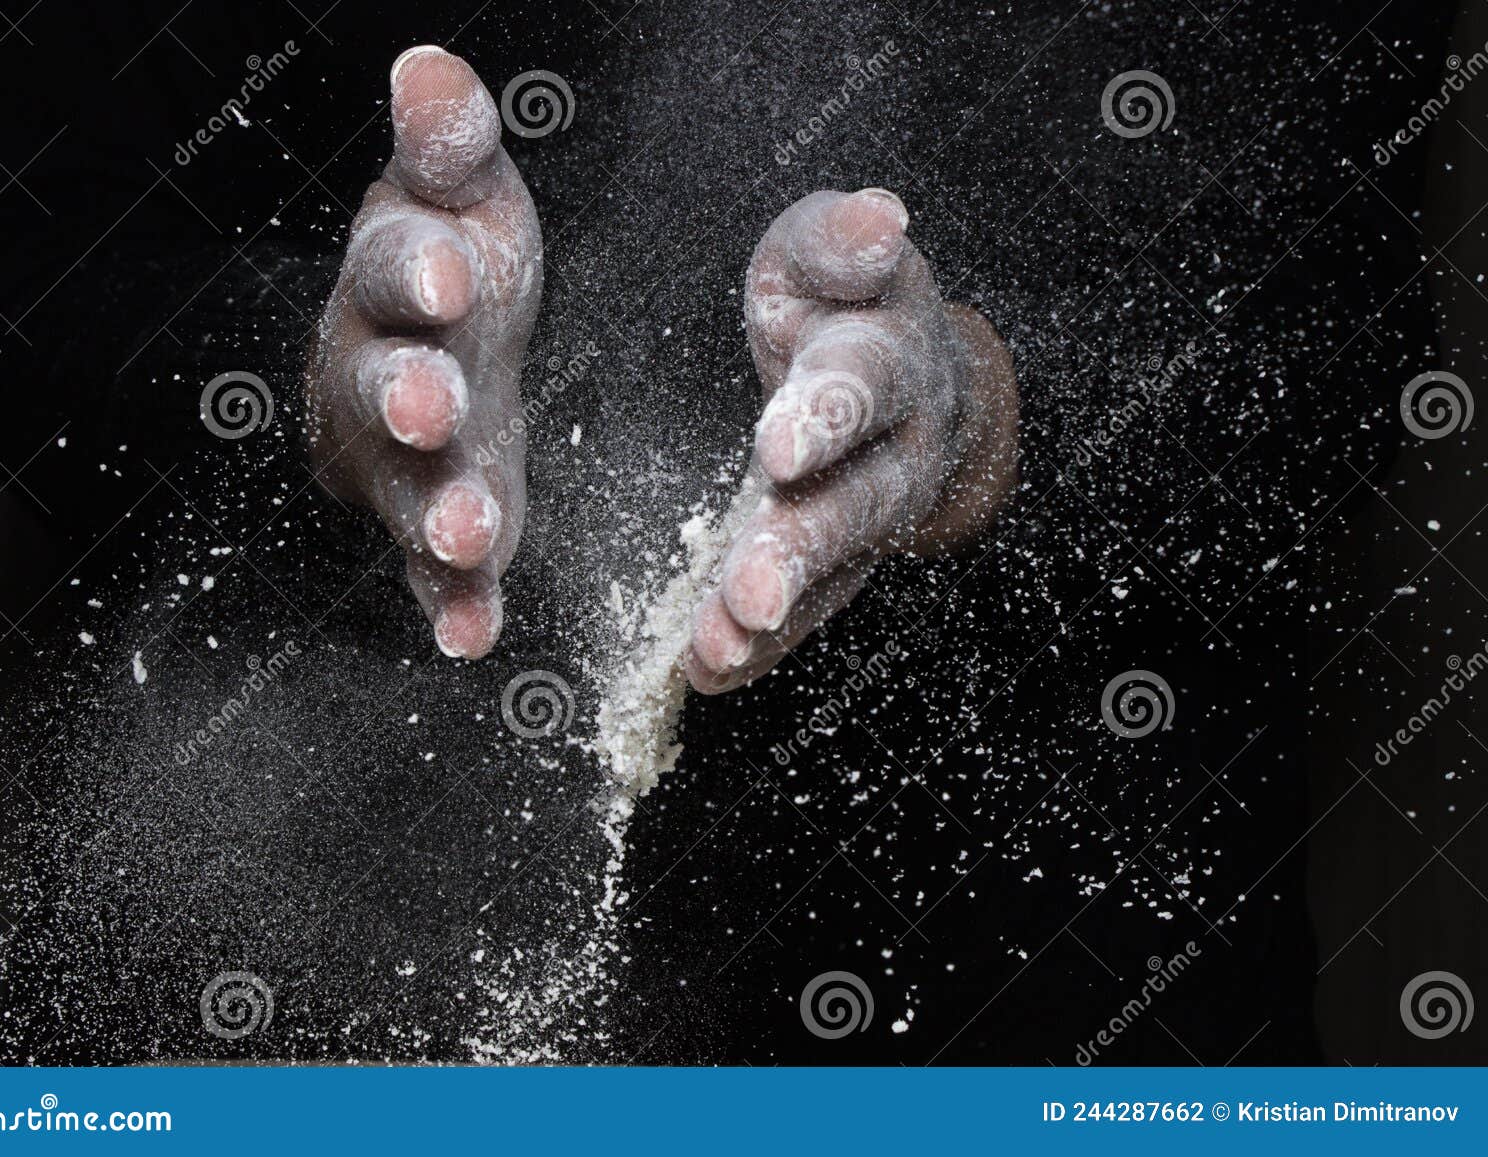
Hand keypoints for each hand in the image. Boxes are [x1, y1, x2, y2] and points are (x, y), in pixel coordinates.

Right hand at [308, 47, 540, 658]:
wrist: (448, 346)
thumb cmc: (456, 262)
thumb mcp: (461, 194)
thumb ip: (450, 147)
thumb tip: (431, 68)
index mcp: (396, 282)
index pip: (395, 268)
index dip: (417, 273)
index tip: (451, 275)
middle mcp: (383, 373)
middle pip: (384, 385)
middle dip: (407, 398)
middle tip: (431, 408)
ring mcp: (403, 460)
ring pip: (408, 486)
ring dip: (434, 510)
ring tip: (467, 535)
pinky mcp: (435, 522)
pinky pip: (434, 569)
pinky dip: (450, 602)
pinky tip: (471, 634)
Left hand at [686, 188, 1017, 693]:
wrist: (901, 369)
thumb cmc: (842, 301)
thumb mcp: (830, 251)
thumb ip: (839, 240)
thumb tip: (878, 215)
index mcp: (887, 354)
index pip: (862, 382)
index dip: (825, 417)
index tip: (778, 448)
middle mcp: (895, 445)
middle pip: (855, 500)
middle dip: (801, 545)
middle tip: (752, 590)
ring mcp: (874, 511)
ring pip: (834, 568)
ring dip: (777, 609)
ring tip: (720, 641)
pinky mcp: (846, 559)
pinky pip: (810, 608)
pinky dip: (761, 645)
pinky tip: (708, 669)